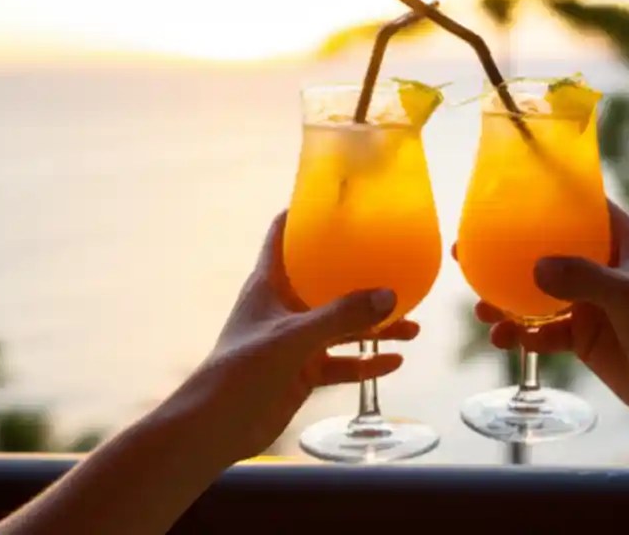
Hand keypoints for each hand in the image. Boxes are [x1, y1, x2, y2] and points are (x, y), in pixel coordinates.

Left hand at [180, 211, 417, 461]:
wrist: (216, 427)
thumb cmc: (243, 369)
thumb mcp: (295, 337)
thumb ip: (342, 317)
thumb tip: (390, 296)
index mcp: (269, 283)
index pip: (284, 234)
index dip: (305, 214)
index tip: (340, 201)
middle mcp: (283, 306)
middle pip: (326, 281)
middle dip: (360, 277)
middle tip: (397, 268)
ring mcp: (294, 340)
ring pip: (341, 326)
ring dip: (374, 326)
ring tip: (412, 327)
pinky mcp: (301, 372)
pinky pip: (341, 363)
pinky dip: (365, 363)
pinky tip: (394, 362)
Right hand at [467, 200, 628, 425]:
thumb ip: (583, 279)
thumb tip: (535, 268)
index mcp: (624, 241)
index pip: (583, 205)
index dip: (547, 196)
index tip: (505, 191)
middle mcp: (605, 267)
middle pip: (547, 250)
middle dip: (508, 254)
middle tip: (467, 254)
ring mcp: (593, 303)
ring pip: (538, 294)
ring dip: (507, 301)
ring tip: (481, 310)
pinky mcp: (585, 338)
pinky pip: (544, 331)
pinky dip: (523, 335)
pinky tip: (506, 341)